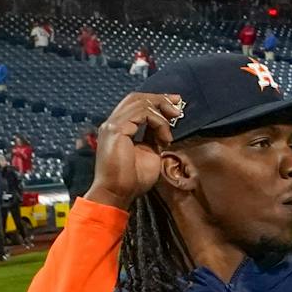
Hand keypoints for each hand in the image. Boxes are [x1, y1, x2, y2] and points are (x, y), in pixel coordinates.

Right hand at [84, 93, 182, 209]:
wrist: (117, 193)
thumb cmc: (132, 179)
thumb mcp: (149, 152)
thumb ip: (152, 137)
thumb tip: (162, 128)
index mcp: (118, 128)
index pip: (136, 104)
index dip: (156, 100)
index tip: (176, 104)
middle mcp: (112, 123)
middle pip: (137, 98)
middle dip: (161, 99)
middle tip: (178, 105)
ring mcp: (112, 125)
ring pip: (140, 103)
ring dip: (162, 112)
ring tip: (171, 129)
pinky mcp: (116, 130)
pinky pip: (142, 114)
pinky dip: (158, 122)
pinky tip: (164, 138)